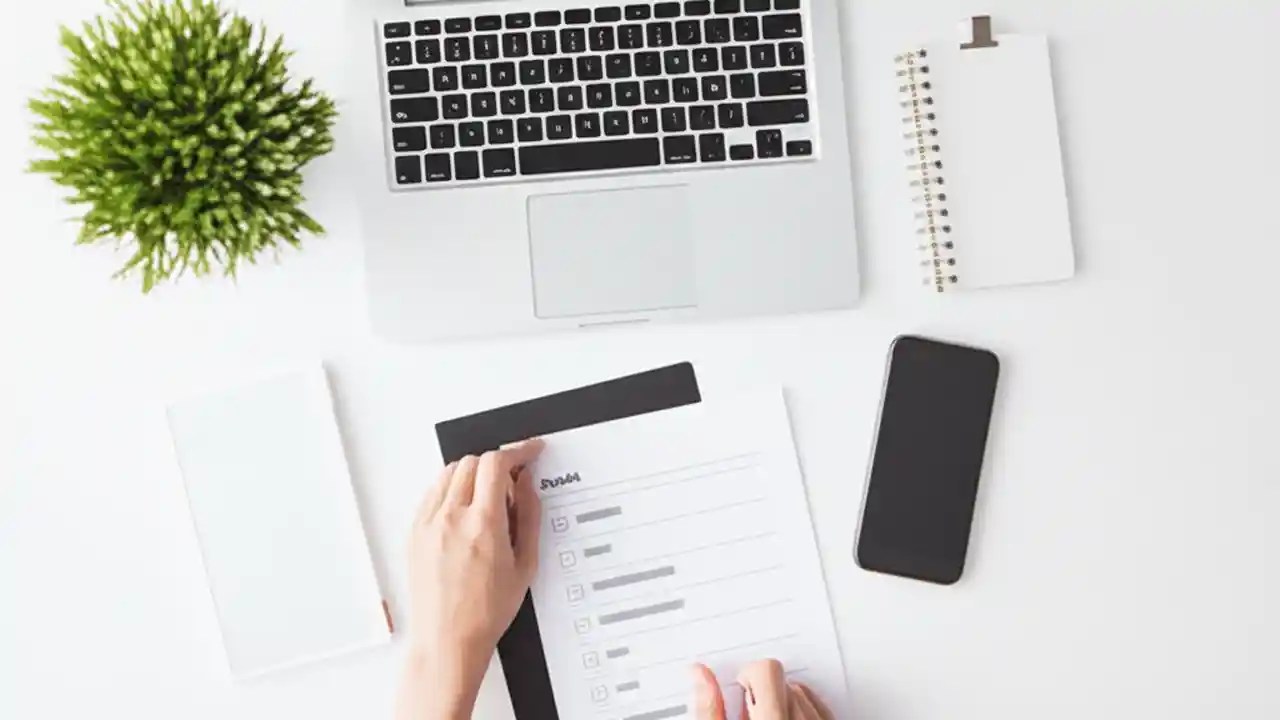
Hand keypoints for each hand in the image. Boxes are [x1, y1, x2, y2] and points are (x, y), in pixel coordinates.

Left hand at [396, 439, 544, 719]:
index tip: (530, 451)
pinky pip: (432, 494)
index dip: (518, 450)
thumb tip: (528, 484)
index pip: (497, 463)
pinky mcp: (414, 532)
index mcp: (483, 524)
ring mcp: (428, 524)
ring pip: (450, 473)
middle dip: (497, 463)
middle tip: (512, 482)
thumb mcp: (525, 565)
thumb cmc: (486, 611)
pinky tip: (464, 511)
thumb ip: (530, 516)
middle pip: (473, 462)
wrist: (448, 638)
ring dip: (473, 474)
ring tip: (487, 499)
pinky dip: (451, 490)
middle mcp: (452, 518)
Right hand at [693, 660, 833, 719]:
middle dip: (764, 695)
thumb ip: (709, 709)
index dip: (748, 676)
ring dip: (785, 705)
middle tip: (751, 718)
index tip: (742, 690)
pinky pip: (824, 709)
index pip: (767, 670)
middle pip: (783, 680)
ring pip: (803, 694)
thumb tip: (700, 674)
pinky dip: (805, 713)